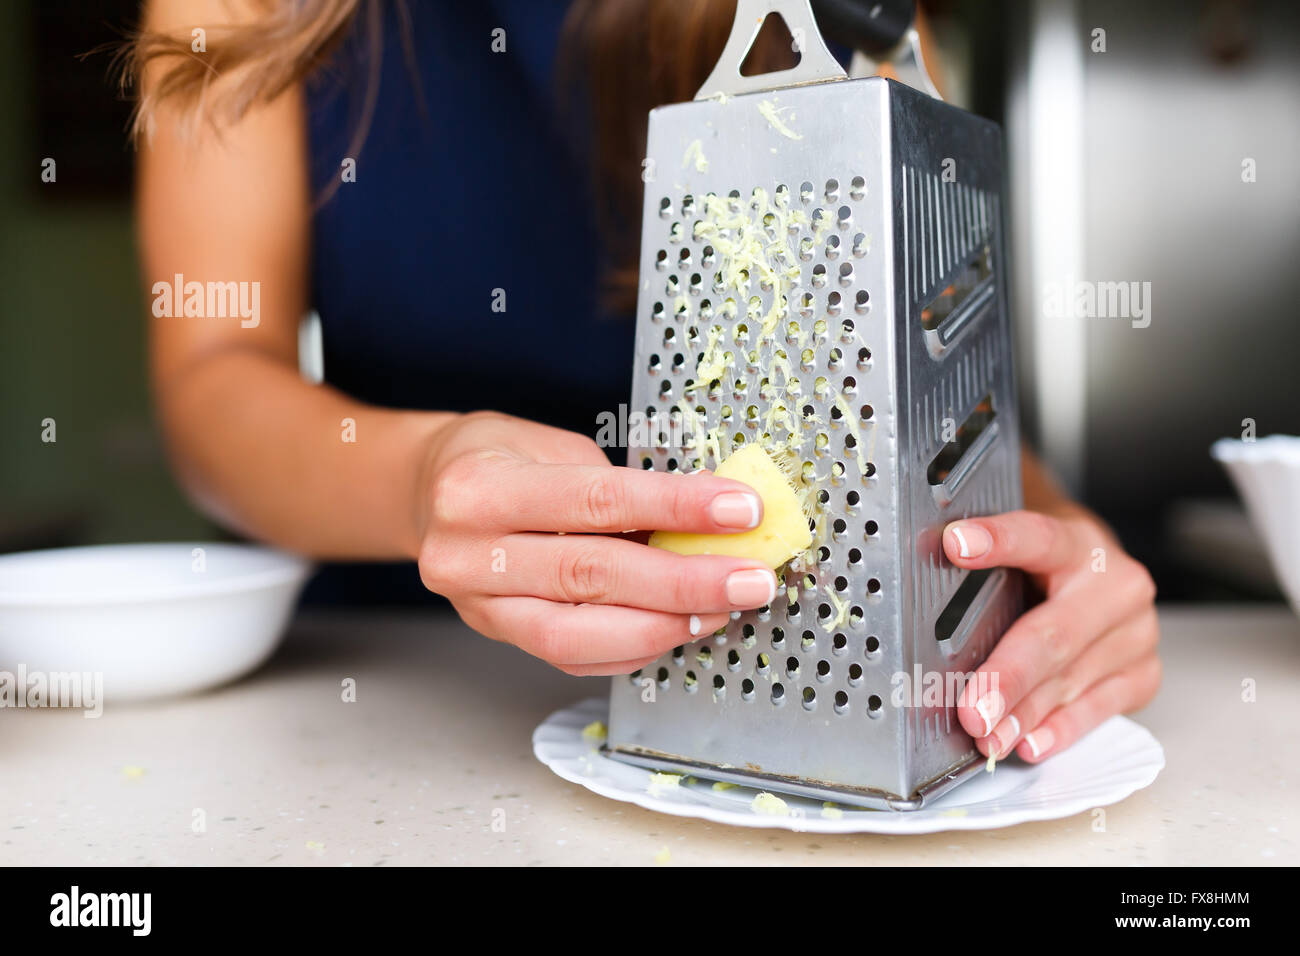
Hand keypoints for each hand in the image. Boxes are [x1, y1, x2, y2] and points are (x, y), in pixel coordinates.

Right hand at [415, 412, 779, 675]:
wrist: (428, 493)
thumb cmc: (500, 460)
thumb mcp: (553, 447)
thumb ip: (620, 489)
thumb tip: (711, 523)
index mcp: (480, 488)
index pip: (598, 501)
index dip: (677, 509)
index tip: (741, 510)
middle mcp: (466, 553)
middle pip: (593, 575)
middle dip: (686, 581)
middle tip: (751, 579)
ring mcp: (476, 605)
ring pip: (579, 632)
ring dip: (665, 624)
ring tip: (722, 608)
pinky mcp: (494, 635)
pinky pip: (570, 656)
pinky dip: (632, 647)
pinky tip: (675, 627)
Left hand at [943, 509, 1159, 762]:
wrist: (1099, 577)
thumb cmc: (1047, 569)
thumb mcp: (1020, 553)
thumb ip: (984, 565)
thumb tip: (919, 580)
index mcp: (1077, 542)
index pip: (1035, 537)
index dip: (996, 540)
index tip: (956, 544)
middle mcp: (1116, 585)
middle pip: (1054, 634)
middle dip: (1007, 677)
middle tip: (973, 709)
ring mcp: (1136, 632)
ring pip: (1073, 679)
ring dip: (1025, 715)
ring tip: (989, 737)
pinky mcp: (1143, 672)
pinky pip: (1101, 707)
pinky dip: (1061, 728)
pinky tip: (1032, 742)